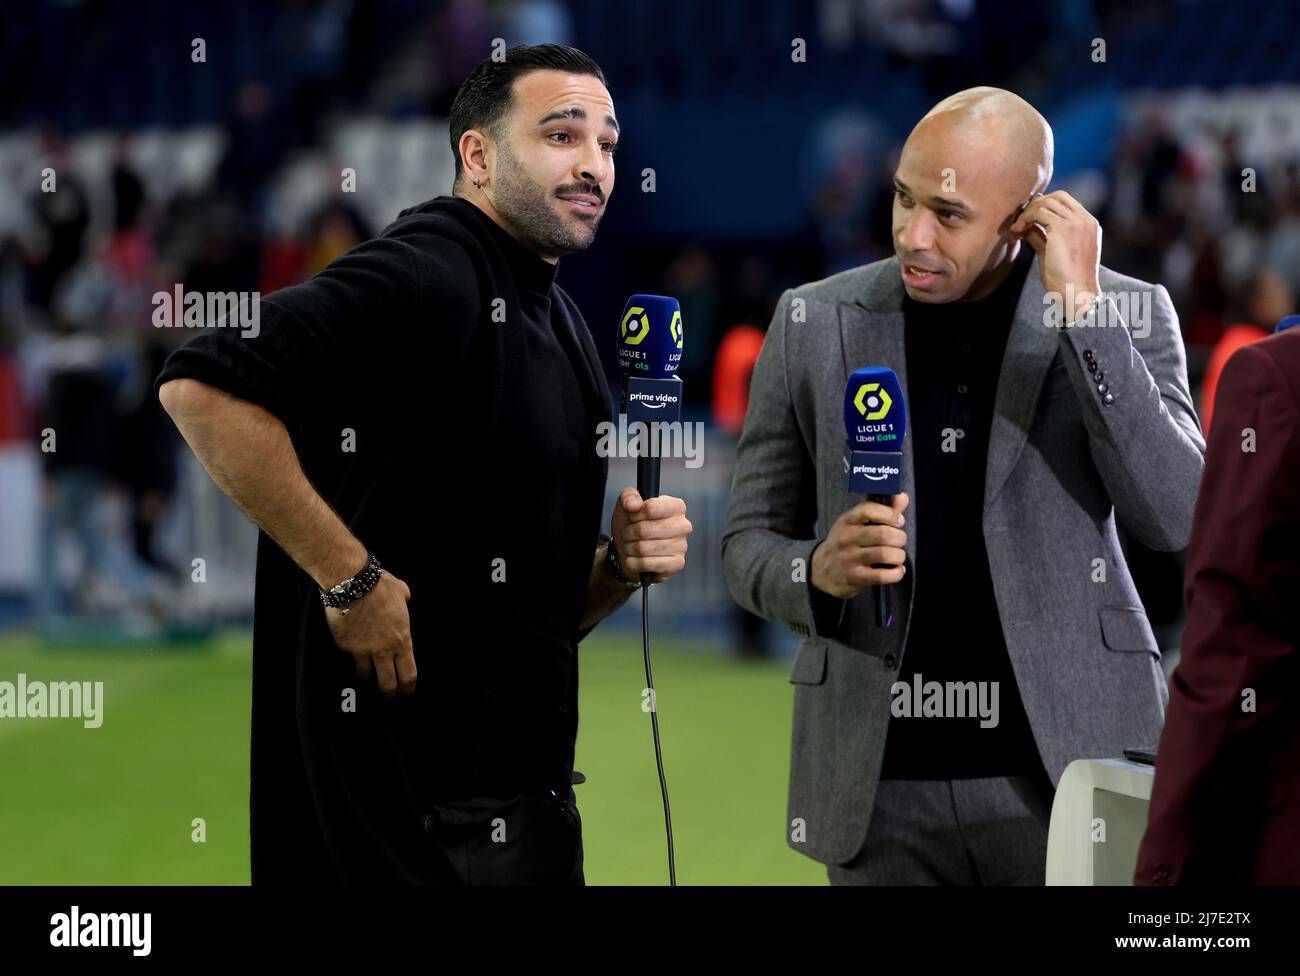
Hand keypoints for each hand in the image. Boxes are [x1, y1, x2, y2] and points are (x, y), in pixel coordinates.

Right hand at [323, 571, 416, 698]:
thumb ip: (405, 602)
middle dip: (389, 693)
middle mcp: (383, 650)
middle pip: (387, 684)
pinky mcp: (345, 646)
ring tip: (368, 674)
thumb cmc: (380, 585)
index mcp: (401, 640)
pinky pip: (349, 657)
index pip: (408, 674)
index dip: (408, 687)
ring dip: (368, 675)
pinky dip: (351, 657)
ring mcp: (362, 650)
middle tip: (389, 696)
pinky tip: (352, 652)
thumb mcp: (402, 592)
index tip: (407, 691)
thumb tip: (404, 600)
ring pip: (365, 675)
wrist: (351, 583)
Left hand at [610, 488, 690, 583]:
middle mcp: (683, 525)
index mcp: (676, 506)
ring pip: (643, 548)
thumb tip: (633, 504)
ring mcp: (682, 546)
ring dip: (629, 548)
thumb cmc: (633, 525)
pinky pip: (647, 563)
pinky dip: (634, 562)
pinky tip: (635, 559)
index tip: (632, 517)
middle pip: (645, 530)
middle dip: (629, 533)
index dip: (635, 514)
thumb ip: (628, 497)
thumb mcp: (627, 505)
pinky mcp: (677, 564)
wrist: (630, 551)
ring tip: (631, 545)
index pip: (651, 508)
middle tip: (628, 534)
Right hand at [810, 493, 909, 598]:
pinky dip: (896, 573)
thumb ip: (882, 511)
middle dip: (900, 538)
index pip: (868, 510)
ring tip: (897, 556)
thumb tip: (902, 496)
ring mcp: (849, 559)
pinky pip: (882, 575)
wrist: (820, 570)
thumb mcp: (855, 524)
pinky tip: (897, 570)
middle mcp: (846, 538)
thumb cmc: (845, 543)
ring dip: (899, 555)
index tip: (899, 521)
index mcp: (847, 521)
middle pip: (883, 534)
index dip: (889, 514)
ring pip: (885, 554)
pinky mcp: (855, 577)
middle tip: (899, 541)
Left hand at [1010, 190, 1101, 321]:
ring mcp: (1076, 223)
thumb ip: (1043, 236)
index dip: (1045, 205)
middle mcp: (1085, 220)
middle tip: (1021, 221)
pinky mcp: (1062, 229)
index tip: (1029, 218)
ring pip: (1046, 203)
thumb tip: (1026, 226)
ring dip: (1028, 213)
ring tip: (1017, 229)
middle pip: (1057, 196)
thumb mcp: (1054, 252)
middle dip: (1036, 205)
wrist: (1076, 293)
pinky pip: (1039, 213)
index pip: (1066, 201)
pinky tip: (1017, 232)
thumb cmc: (1065, 280)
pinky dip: (1025, 219)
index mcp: (1089, 225)